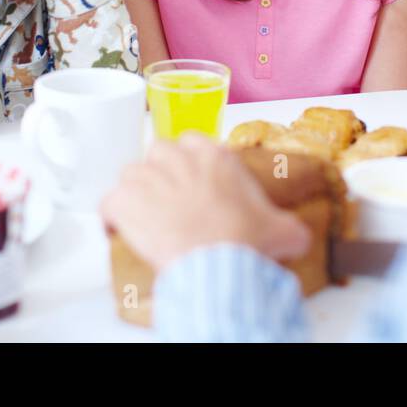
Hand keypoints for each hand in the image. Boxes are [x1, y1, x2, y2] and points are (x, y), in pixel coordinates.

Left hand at [100, 132, 311, 271]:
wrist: (219, 265)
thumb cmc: (246, 243)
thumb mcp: (281, 230)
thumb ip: (287, 224)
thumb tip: (297, 234)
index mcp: (216, 157)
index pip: (193, 141)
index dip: (190, 162)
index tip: (192, 182)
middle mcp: (180, 159)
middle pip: (160, 151)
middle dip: (162, 172)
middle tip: (168, 200)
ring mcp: (148, 177)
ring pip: (131, 173)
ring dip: (135, 192)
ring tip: (144, 216)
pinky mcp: (124, 201)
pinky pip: (108, 202)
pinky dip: (111, 216)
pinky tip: (119, 229)